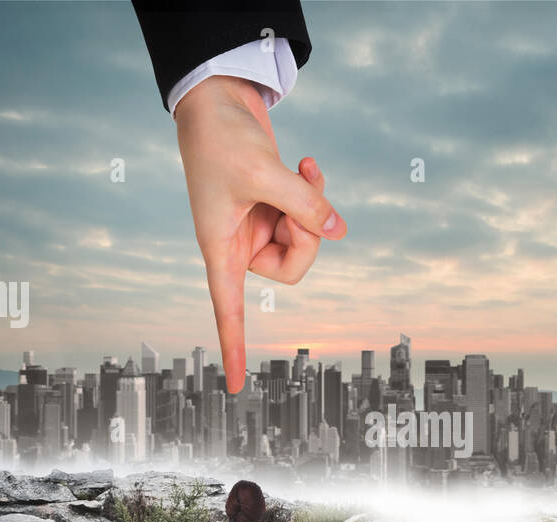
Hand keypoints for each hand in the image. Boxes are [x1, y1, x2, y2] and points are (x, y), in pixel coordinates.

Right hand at [174, 74, 345, 392]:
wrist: (217, 100)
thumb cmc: (221, 137)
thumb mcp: (262, 171)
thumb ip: (304, 204)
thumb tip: (339, 229)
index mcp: (220, 248)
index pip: (228, 309)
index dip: (233, 347)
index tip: (236, 385)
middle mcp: (241, 244)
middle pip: (293, 268)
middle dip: (309, 233)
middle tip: (304, 194)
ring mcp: (260, 225)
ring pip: (306, 240)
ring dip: (314, 207)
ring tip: (302, 170)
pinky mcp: (274, 205)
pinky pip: (309, 216)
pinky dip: (315, 193)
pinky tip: (307, 165)